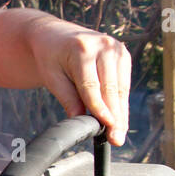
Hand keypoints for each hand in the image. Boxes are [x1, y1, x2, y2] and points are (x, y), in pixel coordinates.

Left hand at [27, 17, 130, 146]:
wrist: (56, 36)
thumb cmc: (50, 57)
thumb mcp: (51, 77)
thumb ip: (67, 98)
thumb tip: (80, 121)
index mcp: (82, 48)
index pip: (91, 85)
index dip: (99, 108)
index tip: (106, 126)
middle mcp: (103, 45)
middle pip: (110, 88)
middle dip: (114, 117)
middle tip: (116, 139)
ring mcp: (116, 48)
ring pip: (121, 89)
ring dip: (121, 114)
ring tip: (119, 135)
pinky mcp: (123, 54)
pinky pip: (124, 84)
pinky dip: (122, 104)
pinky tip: (120, 121)